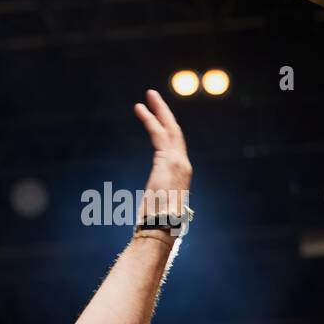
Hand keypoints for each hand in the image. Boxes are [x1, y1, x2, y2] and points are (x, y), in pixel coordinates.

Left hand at [133, 89, 192, 210]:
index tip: (154, 117)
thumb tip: (146, 209)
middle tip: (152, 96)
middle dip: (164, 112)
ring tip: (148, 96)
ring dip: (158, 110)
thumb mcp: (156, 205)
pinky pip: (158, 133)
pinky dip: (150, 119)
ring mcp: (178, 161)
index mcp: (180, 173)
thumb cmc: (155, 222)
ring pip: (169, 128)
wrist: (161, 227)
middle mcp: (183, 164)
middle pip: (174, 131)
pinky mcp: (168, 161)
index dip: (165, 129)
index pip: (173, 145)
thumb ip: (155, 197)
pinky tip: (140, 108)